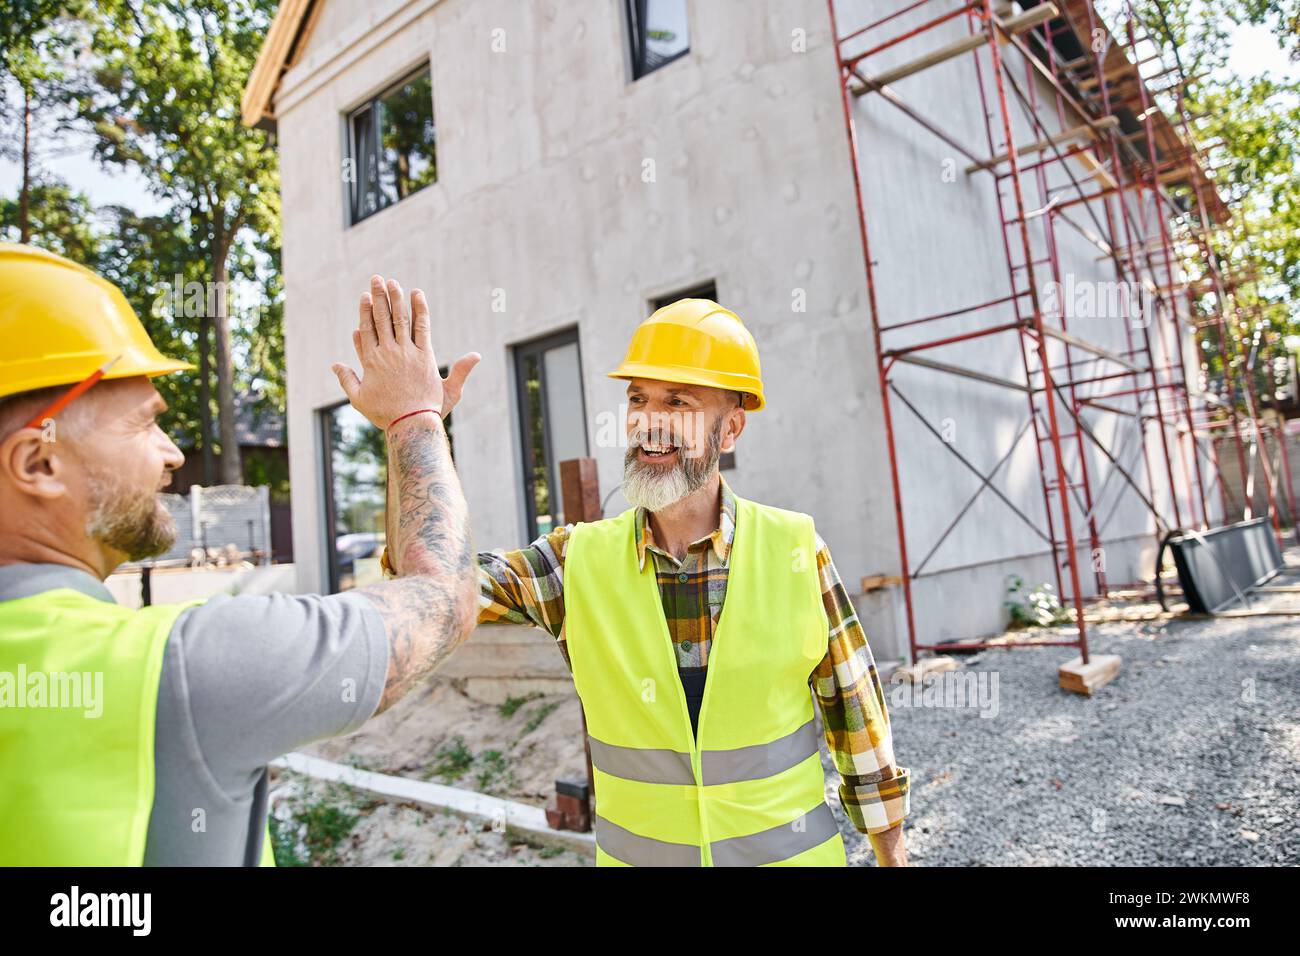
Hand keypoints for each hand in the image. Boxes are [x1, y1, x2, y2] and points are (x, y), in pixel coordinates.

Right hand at [332, 275, 480, 428]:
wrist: (410, 423)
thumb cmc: (386, 415)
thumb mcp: (359, 399)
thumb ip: (347, 380)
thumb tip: (334, 365)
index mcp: (370, 361)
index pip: (367, 330)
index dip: (366, 312)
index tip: (364, 296)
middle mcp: (387, 352)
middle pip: (381, 319)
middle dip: (379, 297)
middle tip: (376, 279)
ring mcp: (405, 352)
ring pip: (400, 319)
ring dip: (396, 298)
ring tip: (393, 282)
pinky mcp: (423, 356)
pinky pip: (421, 327)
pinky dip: (420, 310)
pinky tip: (417, 295)